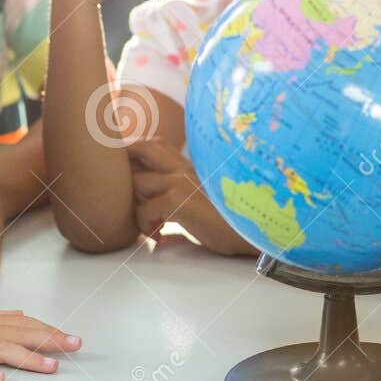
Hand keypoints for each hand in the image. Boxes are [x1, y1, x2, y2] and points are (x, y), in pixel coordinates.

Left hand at [128, 139, 256, 256]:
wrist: (254, 231)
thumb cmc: (232, 222)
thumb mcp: (205, 201)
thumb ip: (181, 200)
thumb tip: (160, 230)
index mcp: (190, 165)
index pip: (154, 144)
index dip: (136, 157)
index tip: (133, 180)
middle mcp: (183, 166)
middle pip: (139, 148)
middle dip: (126, 168)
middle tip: (134, 198)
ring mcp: (180, 181)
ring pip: (135, 182)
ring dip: (136, 205)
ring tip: (150, 223)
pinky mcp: (179, 200)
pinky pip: (143, 210)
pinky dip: (145, 226)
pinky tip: (160, 236)